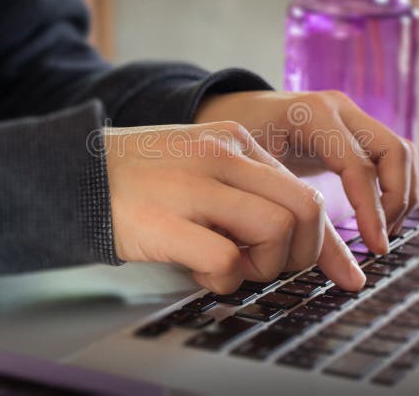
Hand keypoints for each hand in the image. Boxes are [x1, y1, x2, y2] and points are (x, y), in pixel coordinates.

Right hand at [104, 122, 365, 292]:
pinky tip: (198, 270)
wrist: (75, 174)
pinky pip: (226, 260)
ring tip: (229, 265)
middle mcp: (222, 155)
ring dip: (263, 266)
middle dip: (303, 253)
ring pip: (276, 230)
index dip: (325, 241)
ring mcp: (194, 184)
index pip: (305, 190)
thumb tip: (302, 239)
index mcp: (235, 140)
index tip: (343, 274)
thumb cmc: (145, 179)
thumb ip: (249, 191)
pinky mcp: (165, 220)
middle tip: (268, 266)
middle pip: (305, 208)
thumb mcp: (203, 167)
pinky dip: (222, 279)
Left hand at [195, 90, 417, 250]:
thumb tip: (312, 263)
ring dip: (401, 195)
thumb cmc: (233, 149)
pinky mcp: (355, 128)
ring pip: (401, 152)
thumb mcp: (250, 177)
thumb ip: (284, 213)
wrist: (229, 117)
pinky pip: (391, 155)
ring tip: (379, 233)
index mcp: (311, 115)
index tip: (375, 249)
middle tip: (379, 242)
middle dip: (395, 201)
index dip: (372, 212)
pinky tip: (375, 218)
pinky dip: (393, 187)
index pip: (359, 167)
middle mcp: (338, 108)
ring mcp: (350, 114)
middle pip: (395, 152)